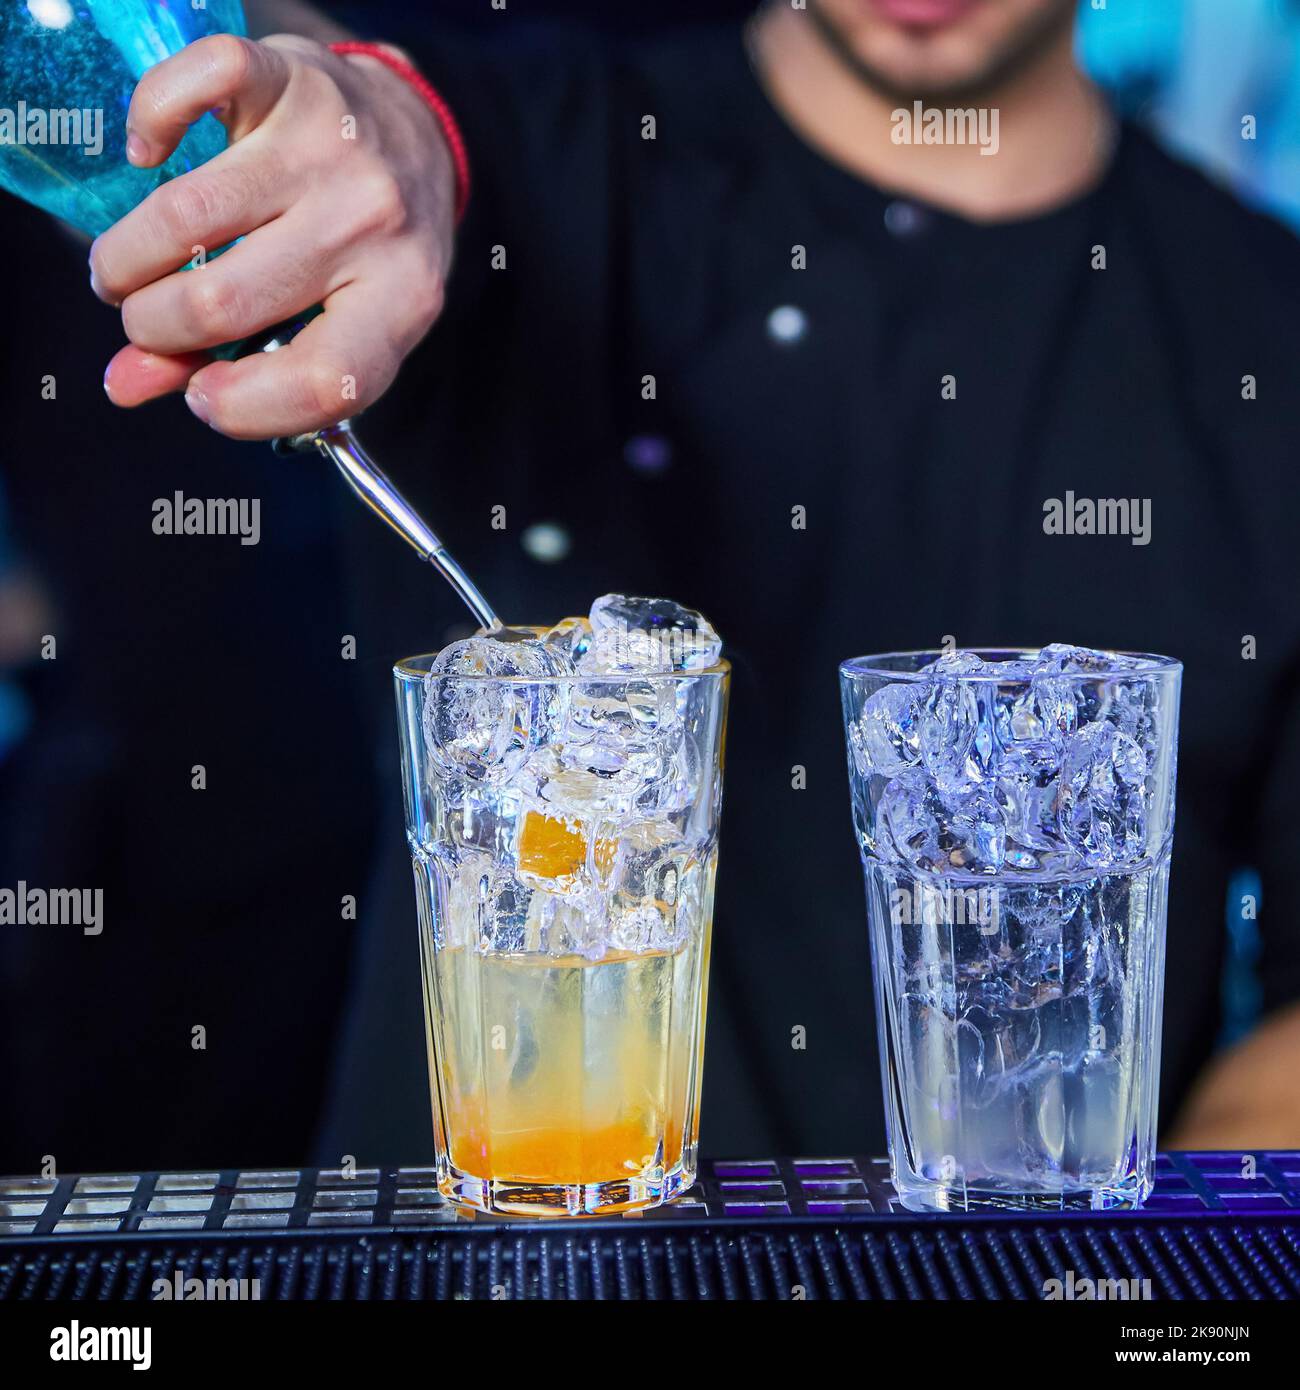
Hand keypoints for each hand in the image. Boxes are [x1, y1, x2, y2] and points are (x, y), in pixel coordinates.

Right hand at [91, 34, 454, 439]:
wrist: (414, 137)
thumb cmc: (364, 248)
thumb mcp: (333, 316)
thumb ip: (239, 363)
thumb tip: (126, 383)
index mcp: (401, 301)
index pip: (323, 379)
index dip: (245, 405)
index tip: (201, 393)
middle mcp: (372, 223)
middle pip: (224, 300)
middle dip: (155, 326)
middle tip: (144, 318)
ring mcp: (331, 147)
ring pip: (187, 217)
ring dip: (129, 256)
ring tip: (126, 268)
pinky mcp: (291, 76)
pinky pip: (194, 88)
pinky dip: (149, 123)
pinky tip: (147, 156)